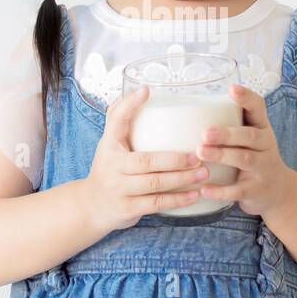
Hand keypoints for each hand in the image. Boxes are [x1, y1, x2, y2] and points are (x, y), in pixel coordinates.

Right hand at [79, 84, 210, 232]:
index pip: (116, 121)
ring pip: (155, 184)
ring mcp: (119, 189)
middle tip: (199, 154)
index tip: (147, 91)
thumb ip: (121, 120)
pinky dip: (178, 200)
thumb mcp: (110, 144)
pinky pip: (156, 203)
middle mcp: (111, 165)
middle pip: (146, 161)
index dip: (129, 105)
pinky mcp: (128, 208)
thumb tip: (140, 89)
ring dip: (182, 179)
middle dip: (176, 159)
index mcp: (109, 144)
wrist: (92, 206)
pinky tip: (195, 194)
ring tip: (204, 173)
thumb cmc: (110, 169)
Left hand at [196, 82, 291, 216]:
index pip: (258, 108)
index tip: (231, 88)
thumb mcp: (251, 139)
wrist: (279, 192)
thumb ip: (231, 125)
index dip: (246, 98)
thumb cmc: (255, 158)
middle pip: (250, 136)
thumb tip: (188, 111)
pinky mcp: (257, 190)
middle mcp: (266, 145)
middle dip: (227, 134)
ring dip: (222, 155)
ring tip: (201, 153)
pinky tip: (204, 189)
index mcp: (262, 128)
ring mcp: (263, 168)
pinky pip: (239, 190)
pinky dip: (221, 191)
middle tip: (205, 133)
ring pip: (244, 159)